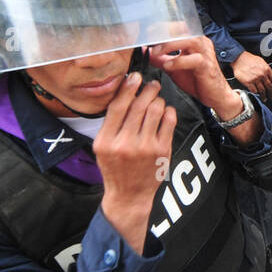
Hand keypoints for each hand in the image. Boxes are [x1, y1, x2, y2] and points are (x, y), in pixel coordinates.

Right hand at [94, 72, 176, 254]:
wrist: (129, 195)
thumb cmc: (115, 167)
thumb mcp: (102, 146)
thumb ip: (111, 122)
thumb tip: (125, 91)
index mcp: (105, 141)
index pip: (118, 106)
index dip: (128, 87)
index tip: (135, 76)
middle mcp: (125, 144)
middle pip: (139, 105)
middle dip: (147, 89)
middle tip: (151, 85)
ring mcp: (145, 148)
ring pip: (156, 110)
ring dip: (158, 99)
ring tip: (156, 98)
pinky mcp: (162, 151)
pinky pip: (168, 121)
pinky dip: (168, 111)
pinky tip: (164, 112)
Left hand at [147, 36, 232, 110]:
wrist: (215, 96)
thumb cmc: (198, 80)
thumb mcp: (173, 67)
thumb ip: (160, 58)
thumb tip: (145, 52)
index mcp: (193, 41)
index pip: (177, 28)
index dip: (162, 27)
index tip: (147, 31)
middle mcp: (200, 43)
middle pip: (183, 30)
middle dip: (164, 33)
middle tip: (149, 38)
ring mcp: (205, 53)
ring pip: (189, 40)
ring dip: (170, 45)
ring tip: (156, 52)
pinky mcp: (207, 65)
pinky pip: (194, 59)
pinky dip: (179, 61)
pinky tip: (168, 65)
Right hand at [230, 50, 271, 99]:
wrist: (239, 58)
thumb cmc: (249, 59)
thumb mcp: (261, 61)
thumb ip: (266, 69)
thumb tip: (269, 76)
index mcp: (266, 69)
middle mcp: (262, 75)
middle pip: (269, 87)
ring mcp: (255, 79)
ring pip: (262, 91)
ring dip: (264, 96)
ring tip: (264, 99)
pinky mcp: (248, 82)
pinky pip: (254, 91)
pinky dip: (256, 93)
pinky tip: (256, 94)